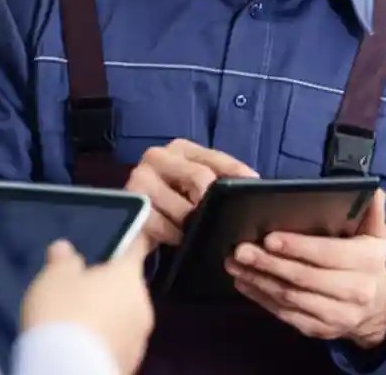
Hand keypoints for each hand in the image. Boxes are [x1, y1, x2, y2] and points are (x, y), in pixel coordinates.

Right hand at [22, 239, 154, 374]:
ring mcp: (140, 339)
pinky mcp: (131, 364)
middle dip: (109, 288)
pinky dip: (104, 341)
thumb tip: (65, 249)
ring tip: (77, 324)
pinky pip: (117, 344)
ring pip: (124, 317)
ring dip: (107, 317)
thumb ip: (62, 261)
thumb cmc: (63, 314)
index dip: (130, 241)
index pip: (136, 249)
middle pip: (127, 288)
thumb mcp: (53, 278)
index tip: (130, 237)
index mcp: (128, 276)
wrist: (70, 372)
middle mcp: (142, 305)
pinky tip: (82, 345)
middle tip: (80, 292)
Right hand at [124, 138, 256, 250]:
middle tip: (225, 221)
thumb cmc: (174, 199)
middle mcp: (157, 156)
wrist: (136, 217)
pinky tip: (178, 237)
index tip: (254, 183)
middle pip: (200, 178)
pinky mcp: (132, 206)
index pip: (214, 157)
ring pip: (183, 208)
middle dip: (214, 202)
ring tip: (200, 232)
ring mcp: (140, 179)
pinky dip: (175, 235)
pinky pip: (163, 226)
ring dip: (195, 224)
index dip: (235, 171)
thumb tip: (251, 184)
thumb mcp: (198, 184)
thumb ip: (220, 179)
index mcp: (179, 148)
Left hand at [225, 189, 385, 348]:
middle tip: (241, 250)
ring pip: (290, 297)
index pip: (327, 253)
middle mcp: (356, 291)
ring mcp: (337, 314)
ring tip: (234, 264)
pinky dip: (261, 298)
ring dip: (259, 280)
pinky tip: (244, 282)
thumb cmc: (365, 262)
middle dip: (269, 263)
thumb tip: (371, 189)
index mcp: (367, 261)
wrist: (377, 308)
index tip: (268, 239)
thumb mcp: (375, 235)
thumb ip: (370, 211)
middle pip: (304, 277)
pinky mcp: (320, 329)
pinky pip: (285, 314)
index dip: (297, 247)